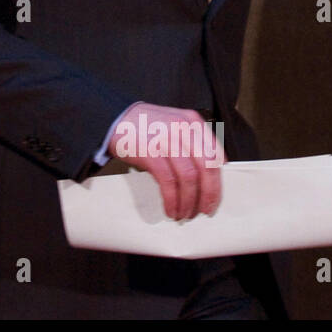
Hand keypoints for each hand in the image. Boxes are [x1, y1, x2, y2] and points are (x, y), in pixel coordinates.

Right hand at [108, 102, 224, 220]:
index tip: (214, 196)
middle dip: (209, 194)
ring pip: (189, 177)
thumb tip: (204, 176)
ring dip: (189, 201)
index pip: (216, 155)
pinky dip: (172, 199)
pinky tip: (170, 209)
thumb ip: (190, 142)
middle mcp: (183, 129)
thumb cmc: (143, 125)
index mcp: (193, 122)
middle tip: (204, 210)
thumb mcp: (173, 124)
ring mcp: (167, 140)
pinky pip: (168, 182)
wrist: (113, 118)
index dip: (218, 181)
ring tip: (184, 213)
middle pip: (207, 167)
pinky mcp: (150, 152)